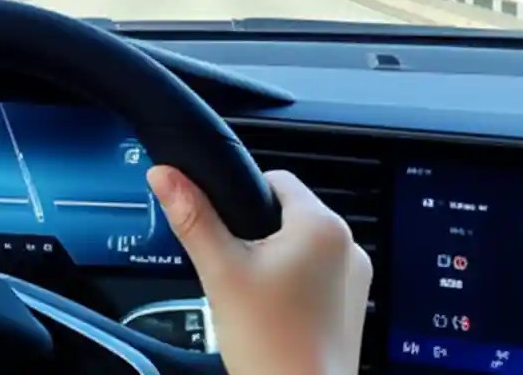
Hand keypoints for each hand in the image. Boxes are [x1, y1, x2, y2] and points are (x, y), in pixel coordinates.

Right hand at [147, 166, 371, 374]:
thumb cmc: (270, 346)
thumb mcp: (221, 273)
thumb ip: (192, 217)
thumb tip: (166, 175)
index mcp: (322, 225)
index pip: (276, 180)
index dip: (242, 200)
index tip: (226, 232)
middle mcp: (348, 246)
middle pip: (288, 215)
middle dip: (256, 237)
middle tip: (236, 274)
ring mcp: (355, 278)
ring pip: (301, 248)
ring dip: (275, 262)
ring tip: (255, 299)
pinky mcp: (351, 305)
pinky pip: (317, 277)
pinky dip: (294, 287)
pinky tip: (275, 314)